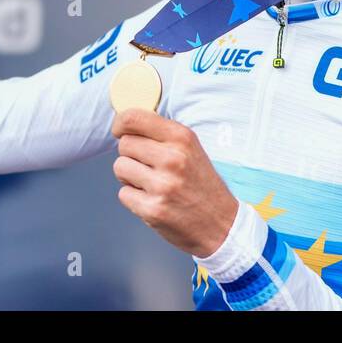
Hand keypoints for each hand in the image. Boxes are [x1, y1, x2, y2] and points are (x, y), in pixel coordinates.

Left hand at [111, 109, 239, 256]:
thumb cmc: (202, 184)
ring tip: (150, 183)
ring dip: (129, 176)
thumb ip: (162, 134)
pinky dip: (133, 198)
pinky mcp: (153, 210)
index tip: (120, 131)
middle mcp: (173, 158)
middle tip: (147, 165)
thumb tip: (126, 124)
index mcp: (182, 138)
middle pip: (124, 144)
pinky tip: (153, 199)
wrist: (221, 224)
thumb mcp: (191, 149)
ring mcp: (163, 185)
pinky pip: (123, 194)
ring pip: (120, 167)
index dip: (120, 124)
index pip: (133, 118)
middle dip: (130, 154)